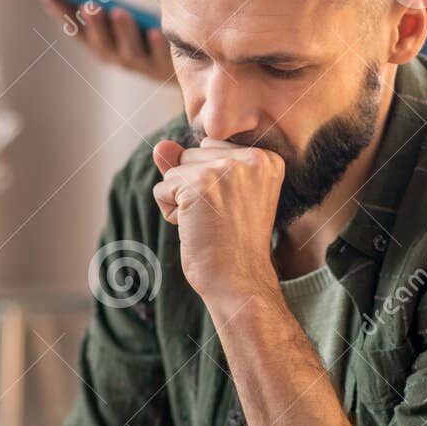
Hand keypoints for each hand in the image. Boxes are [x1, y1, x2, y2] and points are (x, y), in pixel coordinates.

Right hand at [42, 0, 175, 83]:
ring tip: (119, 11)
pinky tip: (155, 30)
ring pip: (129, 52)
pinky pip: (161, 58)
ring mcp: (142, 67)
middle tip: (88, 5)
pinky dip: (157, 45)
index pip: (77, 31)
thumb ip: (110, 7)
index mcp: (103, 45)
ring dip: (122, 31)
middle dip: (93, 24)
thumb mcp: (129, 17)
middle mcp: (117, 58)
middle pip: (101, 44)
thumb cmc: (151, 29)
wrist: (192, 64)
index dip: (62, 15)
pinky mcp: (166, 70)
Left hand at [151, 136, 282, 308]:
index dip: (212, 181)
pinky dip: (170, 212)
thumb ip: (190, 163)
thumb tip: (160, 146)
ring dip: (181, 199)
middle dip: (194, 186)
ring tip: (208, 223)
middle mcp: (252, 158)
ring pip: (176, 170)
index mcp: (266, 159)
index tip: (233, 209)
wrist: (239, 280)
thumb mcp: (219, 194)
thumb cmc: (231, 243)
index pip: (213, 147)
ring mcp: (226, 169)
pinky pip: (162, 188)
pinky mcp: (200, 184)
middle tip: (220, 218)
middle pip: (193, 154)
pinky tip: (195, 228)